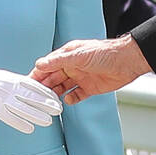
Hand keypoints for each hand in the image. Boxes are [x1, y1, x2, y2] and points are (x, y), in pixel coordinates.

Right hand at [0, 70, 62, 133]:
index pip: (33, 85)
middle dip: (47, 104)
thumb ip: (15, 83)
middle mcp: (8, 87)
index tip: (57, 97)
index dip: (47, 93)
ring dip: (37, 115)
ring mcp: (1, 98)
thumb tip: (28, 86)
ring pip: (23, 108)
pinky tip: (30, 129)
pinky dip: (20, 123)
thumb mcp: (1, 78)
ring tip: (49, 121)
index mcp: (11, 78)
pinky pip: (9, 117)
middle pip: (32, 96)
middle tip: (59, 110)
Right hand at [31, 35, 150, 105]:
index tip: (27, 83)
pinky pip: (76, 95)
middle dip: (43, 87)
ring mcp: (81, 78)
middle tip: (34, 96)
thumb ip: (59, 61)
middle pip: (53, 78)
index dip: (37, 74)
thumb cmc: (105, 53)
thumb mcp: (79, 55)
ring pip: (62, 87)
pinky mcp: (90, 88)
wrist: (127, 62)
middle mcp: (72, 67)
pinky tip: (67, 100)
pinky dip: (70, 99)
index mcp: (68, 56)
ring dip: (55, 94)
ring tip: (48, 101)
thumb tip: (40, 64)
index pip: (47, 66)